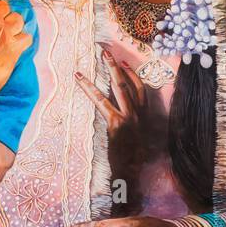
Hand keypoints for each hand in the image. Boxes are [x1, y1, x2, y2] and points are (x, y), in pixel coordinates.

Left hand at [74, 48, 146, 201]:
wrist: (131, 174)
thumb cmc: (132, 161)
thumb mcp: (138, 141)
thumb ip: (132, 126)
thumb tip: (122, 118)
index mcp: (145, 117)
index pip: (142, 90)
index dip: (133, 75)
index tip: (125, 63)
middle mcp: (139, 114)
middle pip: (131, 84)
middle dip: (119, 67)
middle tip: (108, 52)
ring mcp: (129, 118)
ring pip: (119, 87)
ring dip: (110, 70)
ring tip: (101, 56)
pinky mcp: (116, 123)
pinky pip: (101, 101)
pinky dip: (89, 88)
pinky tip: (80, 79)